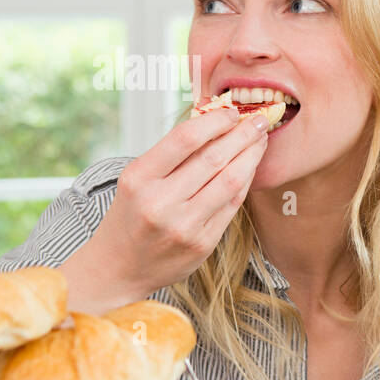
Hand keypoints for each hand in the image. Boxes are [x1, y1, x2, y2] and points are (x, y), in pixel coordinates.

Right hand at [60, 107, 269, 311]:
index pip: (184, 139)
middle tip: (259, 120)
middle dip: (242, 135)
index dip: (215, 121)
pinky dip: (245, 182)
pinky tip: (250, 167)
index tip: (232, 111)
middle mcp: (160, 202)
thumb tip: (211, 119)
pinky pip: (232, 205)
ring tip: (260, 140)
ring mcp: (183, 225)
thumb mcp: (137, 181)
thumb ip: (171, 155)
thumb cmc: (131, 216)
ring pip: (230, 181)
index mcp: (139, 179)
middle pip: (213, 158)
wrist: (118, 269)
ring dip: (251, 157)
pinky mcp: (202, 244)